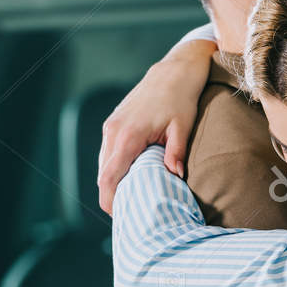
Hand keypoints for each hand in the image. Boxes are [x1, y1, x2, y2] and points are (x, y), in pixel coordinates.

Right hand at [96, 38, 216, 213]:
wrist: (173, 71)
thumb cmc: (181, 98)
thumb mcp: (183, 126)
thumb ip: (176, 152)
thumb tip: (175, 177)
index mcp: (128, 135)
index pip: (110, 176)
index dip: (110, 200)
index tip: (119, 216)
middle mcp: (113, 132)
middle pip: (103, 175)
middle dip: (112, 196)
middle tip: (130, 214)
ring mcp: (111, 127)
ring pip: (104, 165)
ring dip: (113, 183)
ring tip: (131, 200)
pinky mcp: (113, 124)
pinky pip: (108, 153)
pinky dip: (114, 169)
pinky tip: (130, 178)